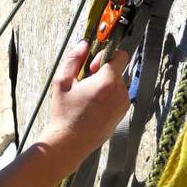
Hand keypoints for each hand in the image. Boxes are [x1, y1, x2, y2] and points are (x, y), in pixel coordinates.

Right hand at [41, 40, 129, 171]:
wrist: (70, 143)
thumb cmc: (64, 113)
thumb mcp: (62, 81)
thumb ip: (74, 58)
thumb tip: (84, 44)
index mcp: (107, 82)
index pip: (120, 55)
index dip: (106, 56)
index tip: (92, 65)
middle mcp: (120, 92)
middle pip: (117, 69)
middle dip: (103, 71)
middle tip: (85, 81)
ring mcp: (123, 105)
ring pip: (118, 83)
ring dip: (105, 84)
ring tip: (87, 96)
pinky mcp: (122, 114)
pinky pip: (118, 96)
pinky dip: (108, 96)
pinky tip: (92, 105)